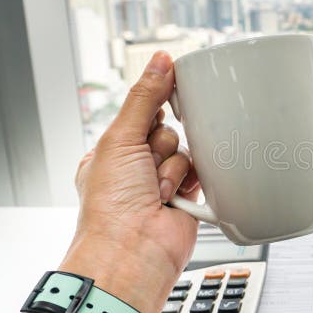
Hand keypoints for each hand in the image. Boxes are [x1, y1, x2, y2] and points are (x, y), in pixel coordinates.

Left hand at [59, 51, 199, 312]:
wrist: (133, 251)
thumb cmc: (111, 207)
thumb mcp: (120, 138)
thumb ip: (145, 98)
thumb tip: (160, 61)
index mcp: (113, 153)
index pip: (142, 114)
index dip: (153, 112)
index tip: (162, 107)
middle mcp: (136, 169)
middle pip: (168, 132)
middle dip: (161, 147)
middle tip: (147, 165)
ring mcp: (162, 186)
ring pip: (186, 153)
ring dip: (174, 170)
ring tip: (158, 192)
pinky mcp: (187, 200)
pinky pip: (202, 175)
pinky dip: (192, 184)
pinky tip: (177, 198)